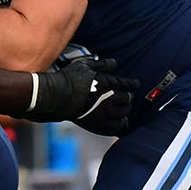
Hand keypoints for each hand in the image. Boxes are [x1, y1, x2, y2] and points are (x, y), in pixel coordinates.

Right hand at [25, 56, 140, 133]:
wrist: (55, 96)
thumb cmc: (68, 78)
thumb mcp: (84, 65)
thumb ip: (101, 64)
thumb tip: (115, 63)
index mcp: (106, 82)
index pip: (127, 84)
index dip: (133, 84)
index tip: (135, 85)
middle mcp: (108, 98)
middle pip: (127, 99)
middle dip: (128, 97)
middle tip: (127, 97)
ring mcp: (103, 112)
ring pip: (124, 113)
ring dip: (126, 110)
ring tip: (124, 109)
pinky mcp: (98, 124)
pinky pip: (116, 127)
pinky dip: (121, 124)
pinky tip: (120, 122)